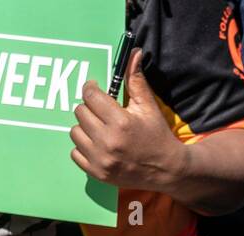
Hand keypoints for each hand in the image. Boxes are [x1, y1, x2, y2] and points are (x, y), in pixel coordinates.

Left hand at [70, 50, 184, 191]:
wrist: (168, 171)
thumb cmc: (157, 136)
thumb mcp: (148, 107)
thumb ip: (136, 81)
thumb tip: (134, 54)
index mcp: (121, 122)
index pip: (90, 95)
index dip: (91, 89)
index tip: (96, 90)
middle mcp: (108, 142)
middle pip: (80, 112)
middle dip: (90, 109)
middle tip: (102, 113)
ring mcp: (101, 160)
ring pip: (74, 132)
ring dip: (85, 128)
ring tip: (100, 130)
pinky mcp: (97, 173)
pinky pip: (75, 153)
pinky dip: (83, 148)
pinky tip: (98, 146)